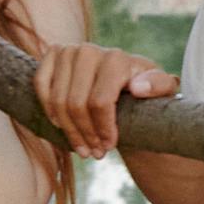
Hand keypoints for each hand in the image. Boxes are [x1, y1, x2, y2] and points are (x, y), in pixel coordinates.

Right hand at [33, 39, 179, 156]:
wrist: (125, 76)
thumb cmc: (146, 87)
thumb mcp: (162, 89)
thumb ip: (159, 86)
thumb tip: (137, 88)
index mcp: (116, 58)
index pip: (100, 102)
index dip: (103, 130)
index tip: (109, 147)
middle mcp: (89, 50)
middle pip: (76, 104)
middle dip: (85, 134)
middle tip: (94, 153)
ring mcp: (68, 50)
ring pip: (58, 100)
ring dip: (68, 130)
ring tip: (81, 148)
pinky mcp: (52, 54)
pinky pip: (40, 85)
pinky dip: (48, 108)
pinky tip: (59, 125)